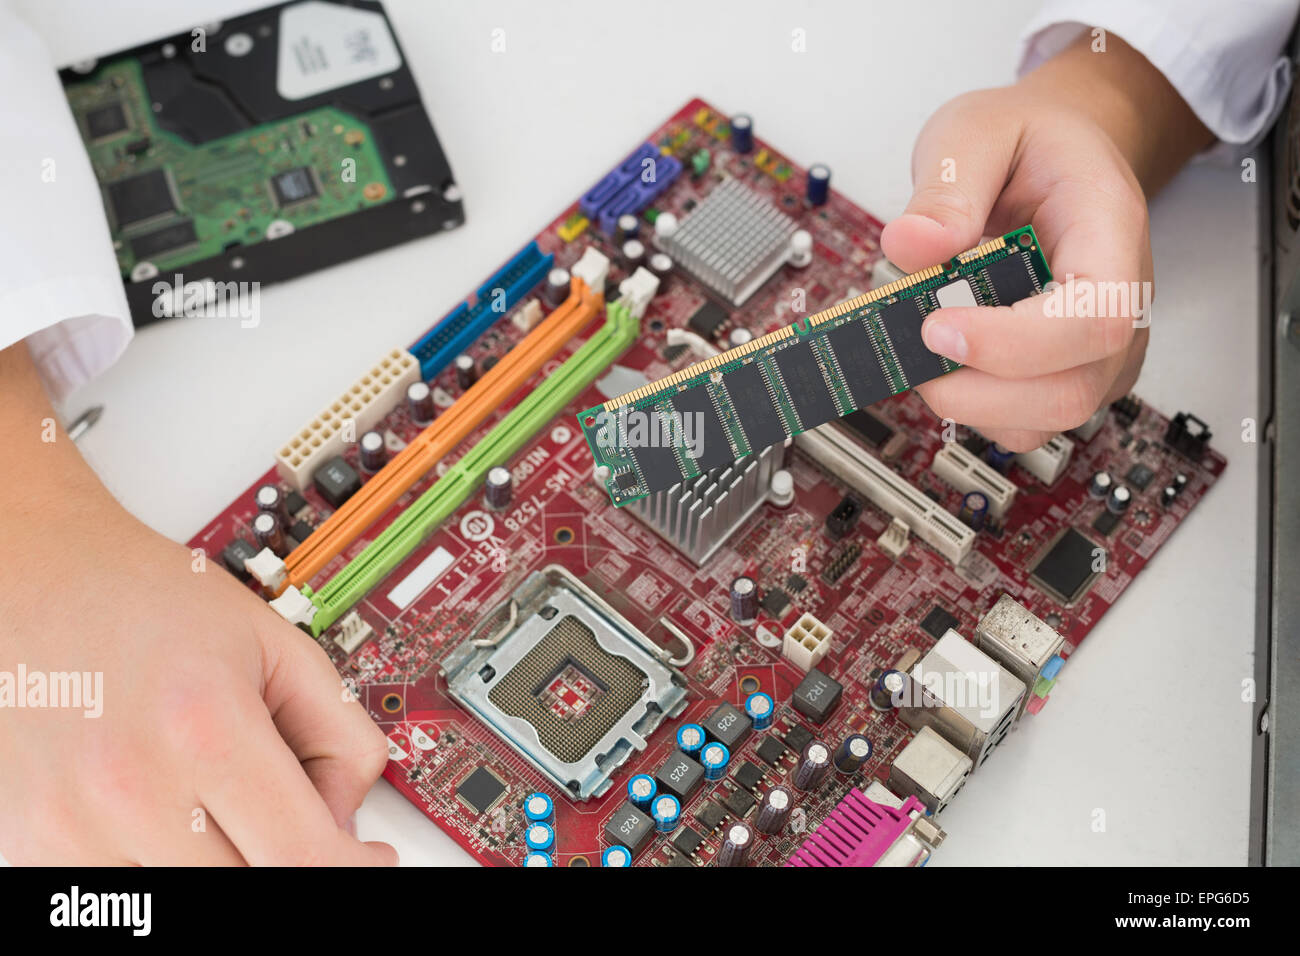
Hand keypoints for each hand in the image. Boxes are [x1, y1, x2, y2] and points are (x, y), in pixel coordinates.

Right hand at [0, 346, 395, 864]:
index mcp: (204, 725)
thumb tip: (348, 820)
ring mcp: (69, 825)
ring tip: (219, 806)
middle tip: (297, 828)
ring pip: (184, 903)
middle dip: (288, 863)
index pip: (301, 858)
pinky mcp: (29, 846)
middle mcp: (129, 785)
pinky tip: (167, 818)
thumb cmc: (145, 597)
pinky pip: (122, 896)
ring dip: (222, 870)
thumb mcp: (275, 639)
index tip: (367, 863)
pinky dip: (160, 870)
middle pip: (247, 892)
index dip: (350, 873)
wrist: (30, 575)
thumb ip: (337, 729)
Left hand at [880, 33, 1209, 451]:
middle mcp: (1121, 303)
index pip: (1093, 317)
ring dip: (971, 404)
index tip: (937, 327)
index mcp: (1109, 232)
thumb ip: (947, 183)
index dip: (1013, 343)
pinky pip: (1026, 422)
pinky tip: (944, 364)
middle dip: (979, 390)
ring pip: (1047, 420)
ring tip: (924, 351)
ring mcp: (1099, 350)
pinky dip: (974, 408)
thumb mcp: (979, 130)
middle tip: (914, 349)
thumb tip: (911, 244)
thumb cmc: (1031, 144)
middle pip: (1073, 390)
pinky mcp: (1068, 375)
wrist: (1061, 154)